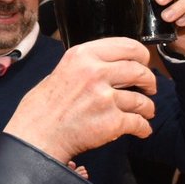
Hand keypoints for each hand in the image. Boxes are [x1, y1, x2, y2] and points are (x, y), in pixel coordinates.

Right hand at [4, 37, 156, 160]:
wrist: (35, 138)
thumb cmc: (41, 109)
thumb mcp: (59, 72)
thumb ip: (85, 66)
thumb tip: (108, 65)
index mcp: (82, 56)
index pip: (127, 46)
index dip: (141, 55)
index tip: (143, 62)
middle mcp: (95, 73)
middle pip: (139, 70)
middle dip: (149, 80)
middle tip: (149, 87)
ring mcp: (104, 98)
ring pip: (142, 100)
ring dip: (147, 107)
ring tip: (146, 111)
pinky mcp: (111, 122)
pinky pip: (138, 122)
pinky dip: (143, 128)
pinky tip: (142, 130)